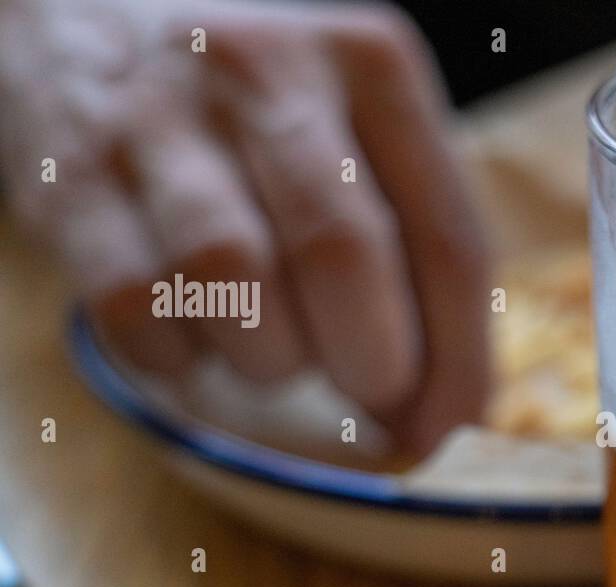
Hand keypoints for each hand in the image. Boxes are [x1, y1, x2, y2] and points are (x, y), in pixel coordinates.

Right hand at [0, 0, 490, 455]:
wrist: (82, 19)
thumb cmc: (259, 110)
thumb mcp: (358, 132)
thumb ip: (416, 248)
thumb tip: (444, 412)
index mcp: (371, 65)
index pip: (448, 241)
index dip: (457, 362)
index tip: (447, 430)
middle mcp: (266, 70)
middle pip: (343, 254)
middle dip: (370, 364)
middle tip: (369, 396)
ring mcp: (158, 116)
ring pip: (233, 281)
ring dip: (268, 357)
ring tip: (272, 345)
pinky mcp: (71, 175)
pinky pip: (138, 307)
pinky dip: (179, 354)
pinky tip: (197, 333)